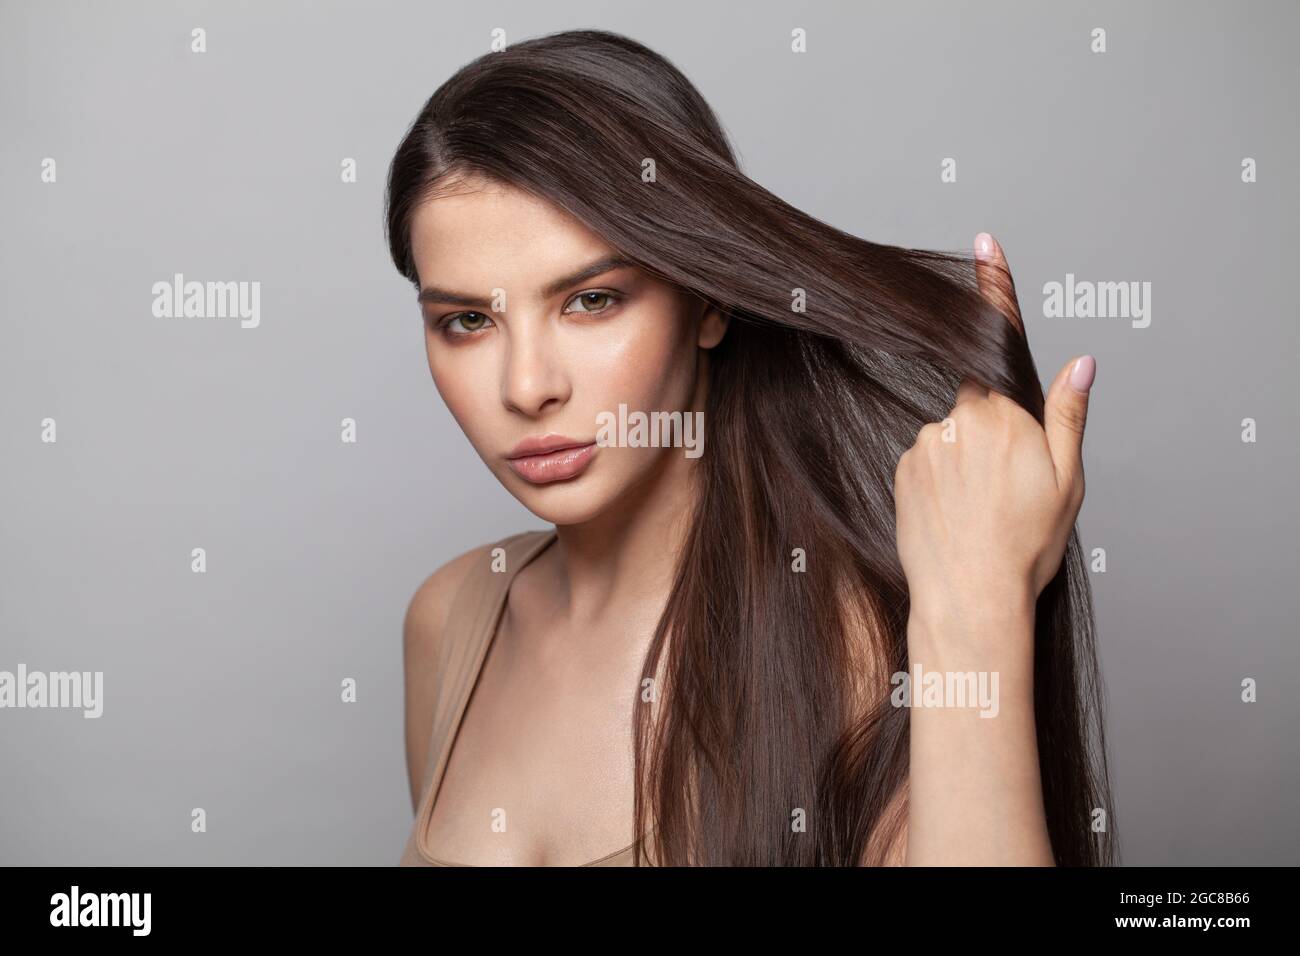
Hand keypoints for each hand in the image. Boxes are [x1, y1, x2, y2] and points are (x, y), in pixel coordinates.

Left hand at [894, 232, 1094, 632]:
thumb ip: (1069, 415)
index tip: (982, 241)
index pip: (997, 340)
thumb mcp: (1068, 479)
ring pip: (951, 438)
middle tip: (1009, 489)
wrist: (968, 598)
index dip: (992, 287)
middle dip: (994, 434)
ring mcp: (922, 445)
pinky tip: (956, 516)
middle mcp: (955, 420)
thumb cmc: (1024, 544)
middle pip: (978, 406)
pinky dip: (942, 481)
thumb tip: (1082, 362)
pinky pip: (926, 462)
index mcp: (1002, 415)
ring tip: (982, 513)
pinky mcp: (900, 471)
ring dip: (966, 464)